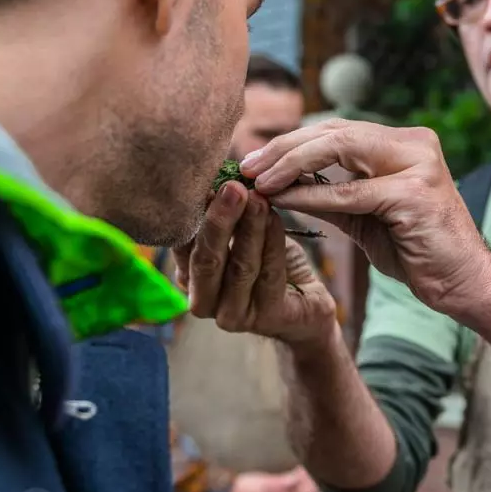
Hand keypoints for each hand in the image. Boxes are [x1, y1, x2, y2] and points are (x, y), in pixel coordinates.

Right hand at [172, 181, 337, 343]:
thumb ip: (230, 212)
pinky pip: (269, 276)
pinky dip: (273, 243)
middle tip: (232, 187)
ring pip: (239, 267)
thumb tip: (222, 172)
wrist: (307, 305)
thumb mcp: (245, 233)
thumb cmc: (269, 263)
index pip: (183, 243)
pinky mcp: (266, 319)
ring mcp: (232, 315)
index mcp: (189, 276)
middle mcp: (203, 300)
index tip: (207, 178)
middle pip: (205, 259)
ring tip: (258, 197)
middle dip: (218, 220)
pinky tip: (277, 218)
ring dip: (249, 228)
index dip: (195, 211)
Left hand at [240, 118, 490, 313]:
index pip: (338, 129)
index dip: (292, 142)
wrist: (465, 283)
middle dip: (284, 147)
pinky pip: (349, 192)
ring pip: (339, 149)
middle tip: (246, 166)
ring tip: (257, 180)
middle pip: (335, 131)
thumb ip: (331, 194)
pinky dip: (311, 194)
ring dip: (291, 164)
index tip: (254, 160)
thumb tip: (281, 183)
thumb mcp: (365, 217)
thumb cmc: (417, 252)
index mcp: (406, 143)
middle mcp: (414, 144)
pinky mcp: (415, 193)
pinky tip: (282, 201)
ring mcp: (418, 164)